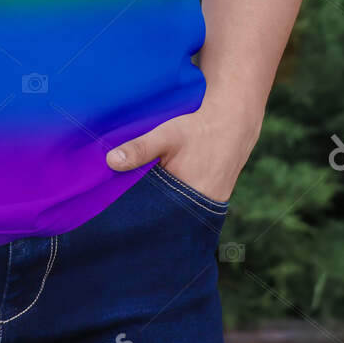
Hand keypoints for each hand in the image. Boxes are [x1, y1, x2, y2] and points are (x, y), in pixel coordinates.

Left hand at [105, 84, 265, 203]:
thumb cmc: (198, 130)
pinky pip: (190, 206)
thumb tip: (110, 161)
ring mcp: (210, 206)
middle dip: (148, 215)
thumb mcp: (166, 136)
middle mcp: (202, 208)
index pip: (155, 217)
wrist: (233, 123)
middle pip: (167, 219)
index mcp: (189, 199)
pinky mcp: (215, 200)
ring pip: (178, 213)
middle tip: (128, 206)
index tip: (119, 212)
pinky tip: (166, 191)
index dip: (138, 216)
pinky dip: (177, 202)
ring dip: (163, 209)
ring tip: (146, 199)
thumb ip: (139, 149)